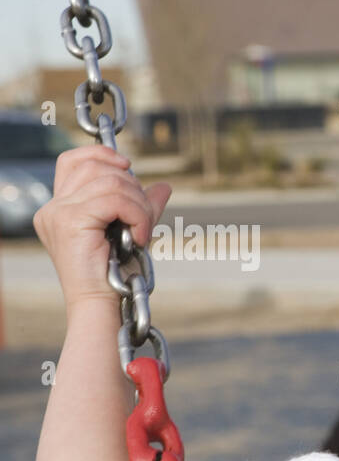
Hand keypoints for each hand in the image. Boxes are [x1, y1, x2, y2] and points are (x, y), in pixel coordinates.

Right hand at [32, 144, 171, 310]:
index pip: (73, 161)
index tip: (128, 166)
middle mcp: (53, 207)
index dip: (102, 154)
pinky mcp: (71, 220)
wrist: (101, 306)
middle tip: (143, 218)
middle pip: (96, 166)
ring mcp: (58, 213)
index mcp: (61, 208)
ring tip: (143, 231)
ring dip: (139, 205)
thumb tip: (163, 185)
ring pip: (110, 181)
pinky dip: (137, 215)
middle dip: (132, 186)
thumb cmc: (115, 276)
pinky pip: (115, 199)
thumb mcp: (132, 233)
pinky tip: (140, 237)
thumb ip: (143, 207)